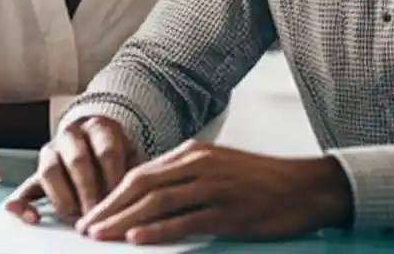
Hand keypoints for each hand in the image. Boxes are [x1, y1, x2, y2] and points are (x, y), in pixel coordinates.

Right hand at [4, 116, 140, 222]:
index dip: (113, 177)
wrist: (94, 139)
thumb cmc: (116, 153)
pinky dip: (23, 204)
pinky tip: (32, 218)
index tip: (120, 198)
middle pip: (77, 160)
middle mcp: (71, 134)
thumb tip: (135, 192)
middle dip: (88, 191)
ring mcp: (50, 151)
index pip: (106, 150)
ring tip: (76, 218)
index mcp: (98, 127)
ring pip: (50, 171)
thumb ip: (133, 169)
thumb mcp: (130, 152)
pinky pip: (24, 187)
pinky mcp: (36, 172)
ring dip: (63, 198)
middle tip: (97, 214)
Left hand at [74, 140, 353, 244]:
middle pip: (142, 186)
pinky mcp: (229, 211)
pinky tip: (138, 239)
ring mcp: (213, 187)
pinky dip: (158, 230)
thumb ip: (185, 177)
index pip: (141, 173)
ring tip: (101, 235)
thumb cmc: (261, 181)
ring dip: (124, 220)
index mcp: (192, 154)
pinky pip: (186, 220)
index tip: (93, 213)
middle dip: (110, 208)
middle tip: (87, 228)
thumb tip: (149, 194)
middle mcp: (198, 166)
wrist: (306, 187)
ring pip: (157, 203)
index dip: (112, 194)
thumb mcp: (218, 168)